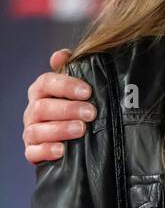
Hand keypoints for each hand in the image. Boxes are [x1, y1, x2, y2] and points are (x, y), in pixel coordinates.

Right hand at [23, 49, 96, 163]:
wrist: (73, 137)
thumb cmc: (76, 106)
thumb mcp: (76, 87)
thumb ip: (69, 69)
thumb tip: (60, 54)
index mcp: (41, 91)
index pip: (47, 82)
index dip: (66, 85)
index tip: (87, 91)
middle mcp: (33, 111)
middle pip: (42, 107)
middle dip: (68, 109)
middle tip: (91, 113)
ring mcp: (31, 132)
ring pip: (37, 130)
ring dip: (60, 129)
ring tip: (81, 129)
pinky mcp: (33, 151)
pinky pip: (33, 153)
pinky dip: (46, 151)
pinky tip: (62, 150)